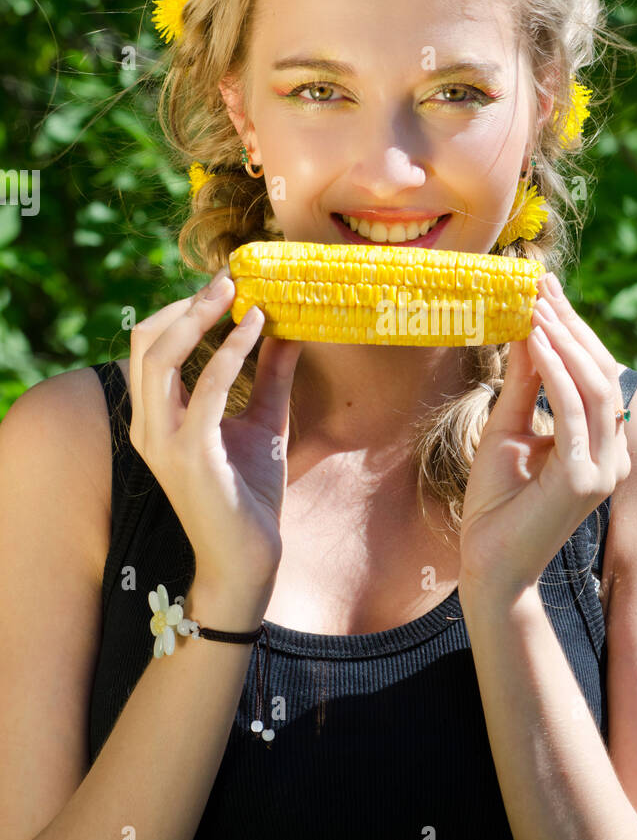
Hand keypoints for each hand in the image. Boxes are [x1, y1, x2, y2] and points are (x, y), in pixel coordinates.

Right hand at [128, 264, 303, 613]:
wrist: (250, 559)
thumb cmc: (251, 495)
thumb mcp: (264, 422)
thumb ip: (270, 377)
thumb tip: (288, 329)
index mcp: (155, 416)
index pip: (151, 345)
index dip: (183, 308)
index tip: (226, 283)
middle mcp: (148, 425)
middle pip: (145, 341)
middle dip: (186, 303)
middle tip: (229, 280)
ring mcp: (163, 440)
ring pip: (160, 356)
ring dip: (198, 317)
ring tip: (236, 294)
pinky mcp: (189, 454)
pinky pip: (204, 387)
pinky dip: (230, 351)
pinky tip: (257, 329)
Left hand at [459, 273, 630, 596]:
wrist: (487, 564)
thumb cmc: (496, 504)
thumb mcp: (508, 429)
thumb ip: (523, 385)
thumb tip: (526, 328)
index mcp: (602, 445)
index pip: (595, 375)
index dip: (573, 329)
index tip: (545, 289)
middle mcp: (613, 455)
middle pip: (601, 372)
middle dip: (571, 324)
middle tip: (540, 284)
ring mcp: (603, 469)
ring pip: (595, 386)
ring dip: (564, 339)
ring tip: (535, 303)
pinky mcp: (583, 480)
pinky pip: (572, 410)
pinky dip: (554, 369)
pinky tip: (533, 338)